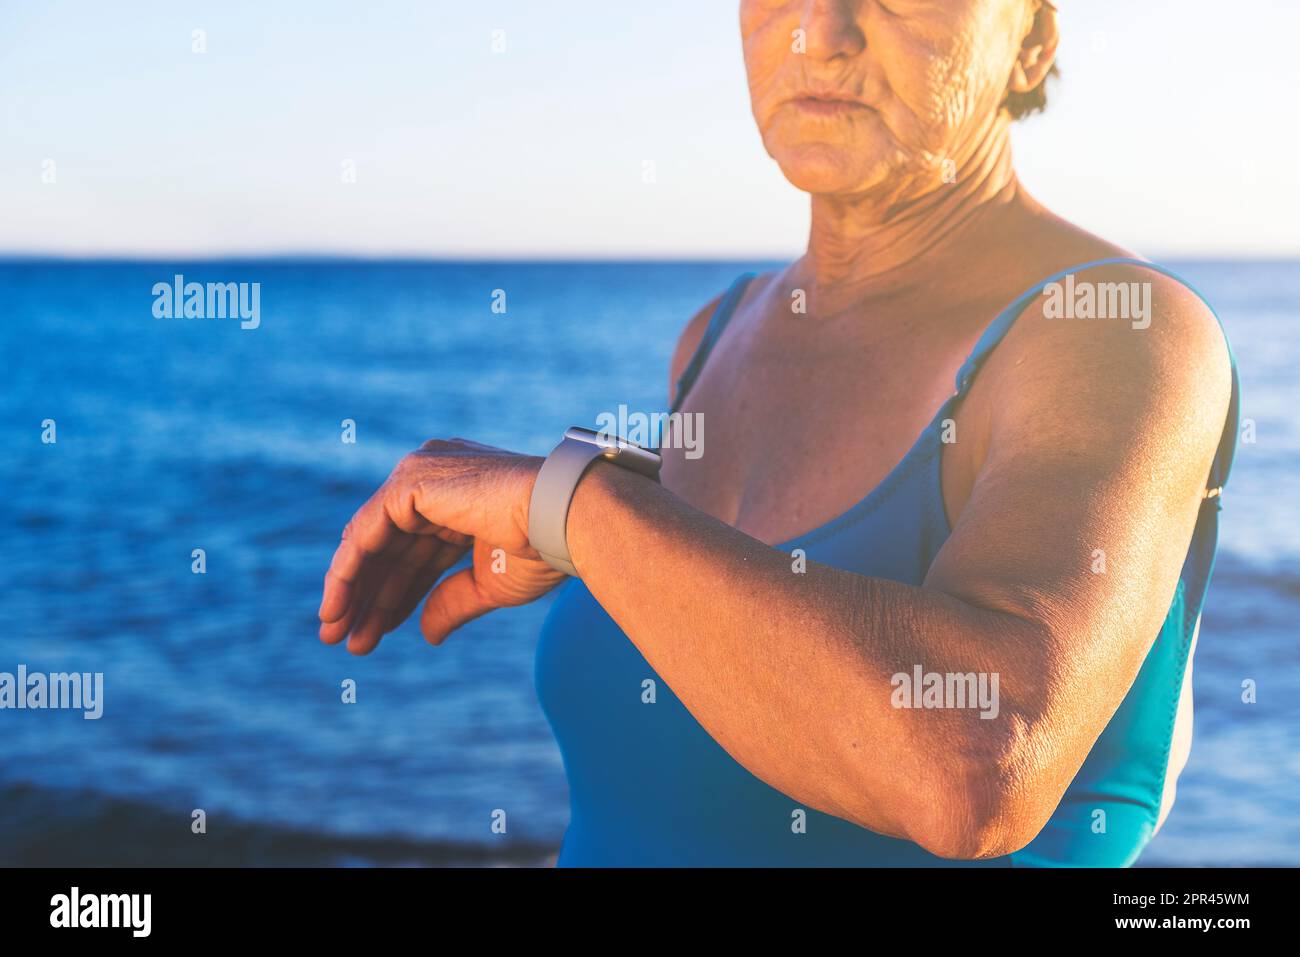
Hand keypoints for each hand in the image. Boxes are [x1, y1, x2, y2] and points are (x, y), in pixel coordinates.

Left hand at [317, 438, 564, 653]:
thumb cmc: (542, 548)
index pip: (417, 550)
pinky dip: (348, 570)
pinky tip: (337, 607)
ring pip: (371, 539)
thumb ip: (453, 602)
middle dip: (368, 596)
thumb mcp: (490, 583)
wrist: (563, 520)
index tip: (375, 634)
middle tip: (343, 639)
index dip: (397, 595)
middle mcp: (437, 477)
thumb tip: (427, 635)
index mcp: (462, 496)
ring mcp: (421, 473)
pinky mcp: (410, 481)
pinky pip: (366, 531)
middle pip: (391, 547)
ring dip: (350, 589)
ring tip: (335, 635)